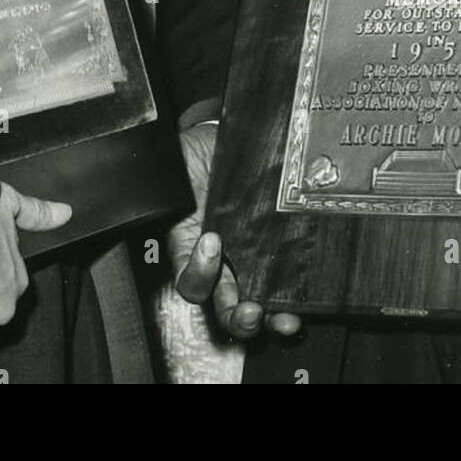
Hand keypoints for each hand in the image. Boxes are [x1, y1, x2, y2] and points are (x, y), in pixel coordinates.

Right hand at [169, 122, 301, 340]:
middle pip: (227, 305)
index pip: (191, 280)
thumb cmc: (197, 157)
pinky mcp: (281, 247)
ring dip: (273, 317)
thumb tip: (151, 177)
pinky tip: (309, 298)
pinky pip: (288, 279)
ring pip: (260, 302)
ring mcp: (252, 257)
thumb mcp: (175, 170)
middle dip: (239, 316)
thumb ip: (165, 185)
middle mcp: (222, 262)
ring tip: (287, 320)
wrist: (228, 139)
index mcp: (191, 247)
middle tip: (250, 311)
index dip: (199, 272)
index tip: (212, 241)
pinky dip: (297, 293)